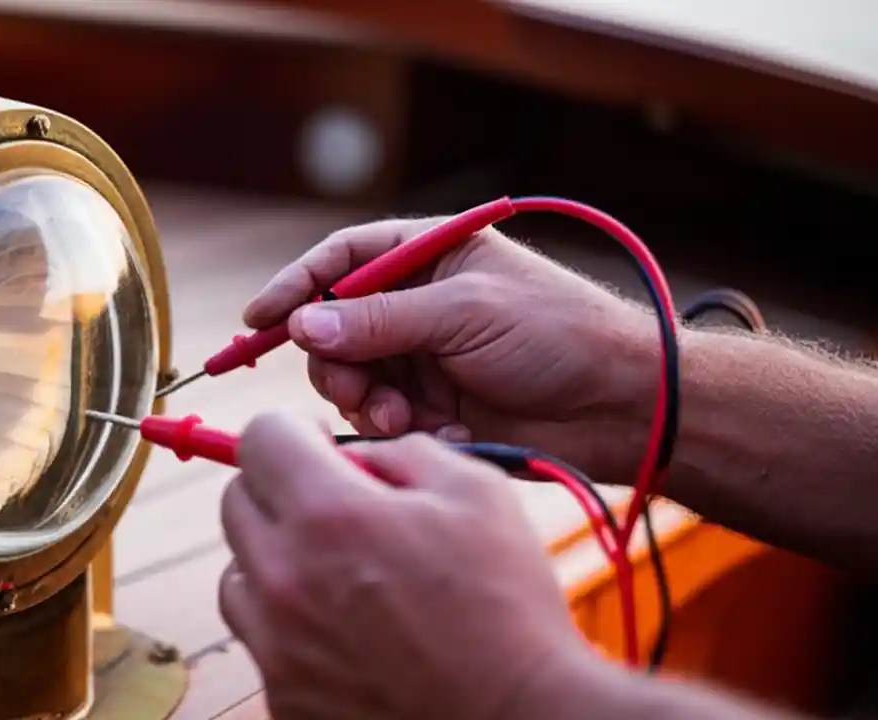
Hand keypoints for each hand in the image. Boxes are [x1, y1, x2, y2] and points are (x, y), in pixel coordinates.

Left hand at [219, 411, 595, 719]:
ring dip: (276, 558)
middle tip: (334, 506)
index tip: (318, 446)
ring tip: (340, 574)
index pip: (259, 437)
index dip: (292, 430)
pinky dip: (288, 622)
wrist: (519, 717)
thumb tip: (355, 455)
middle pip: (236, 501)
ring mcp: (277, 646)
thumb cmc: (505, 606)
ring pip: (238, 573)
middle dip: (280, 488)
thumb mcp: (476, 491)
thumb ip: (401, 452)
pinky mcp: (283, 696)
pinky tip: (346, 628)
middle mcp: (285, 579)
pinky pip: (260, 637)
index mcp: (330, 516)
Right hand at [244, 219, 657, 484]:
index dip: (296, 286)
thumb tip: (302, 324)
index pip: (340, 260)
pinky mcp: (432, 407)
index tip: (258, 321)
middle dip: (337, 362)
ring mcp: (422, 357)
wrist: (619, 405)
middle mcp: (417, 304)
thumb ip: (380, 321)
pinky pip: (384, 418)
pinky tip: (444, 432)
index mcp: (427, 256)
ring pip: (352, 379)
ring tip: (405, 419)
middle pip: (333, 327)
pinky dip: (402, 429)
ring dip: (368, 401)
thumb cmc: (556, 333)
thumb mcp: (464, 313)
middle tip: (359, 390)